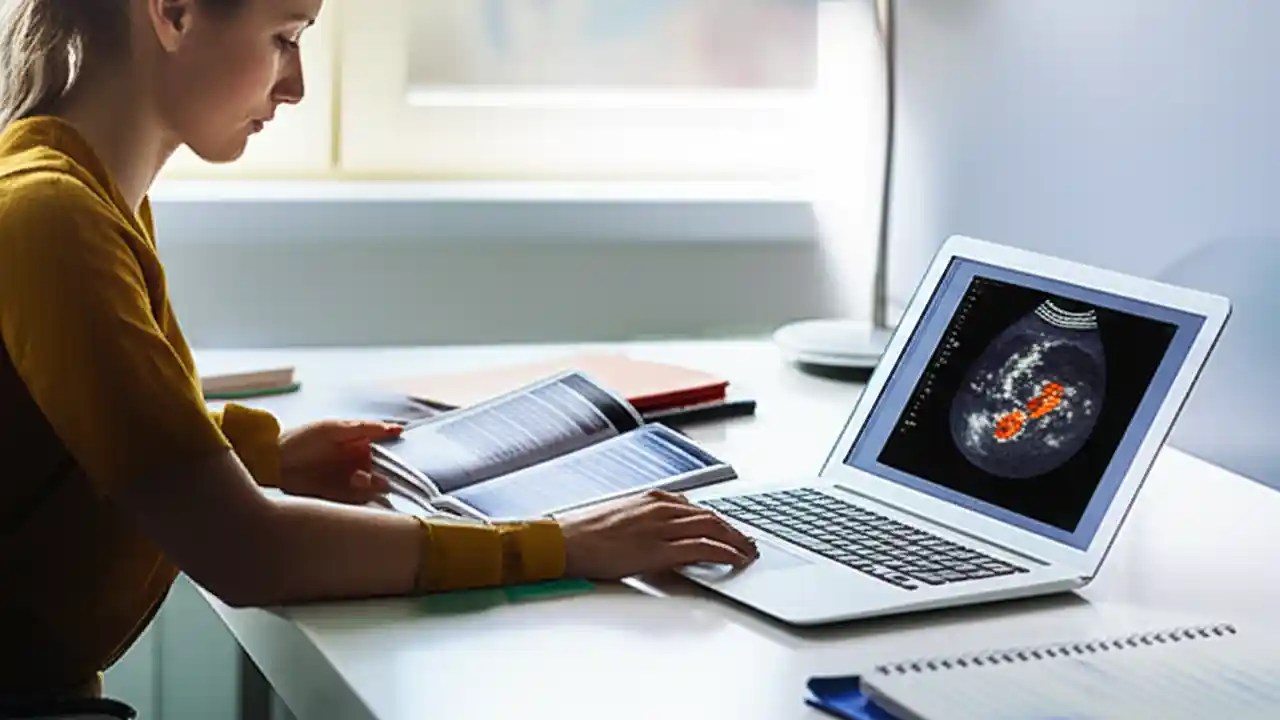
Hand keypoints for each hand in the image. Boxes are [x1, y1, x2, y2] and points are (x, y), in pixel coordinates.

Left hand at [277, 420, 402, 504]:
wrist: (271, 463)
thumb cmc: (301, 440)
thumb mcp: (333, 430)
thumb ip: (363, 429)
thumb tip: (395, 428)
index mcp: (352, 441)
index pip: (378, 443)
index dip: (388, 443)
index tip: (398, 440)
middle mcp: (351, 460)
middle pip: (376, 468)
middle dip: (375, 471)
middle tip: (362, 473)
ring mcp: (344, 479)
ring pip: (369, 485)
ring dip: (369, 484)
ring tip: (356, 480)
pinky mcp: (336, 496)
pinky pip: (356, 499)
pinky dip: (359, 496)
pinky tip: (353, 490)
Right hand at [558, 490, 758, 579]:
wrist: (564, 541)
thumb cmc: (585, 533)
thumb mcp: (621, 517)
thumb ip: (645, 520)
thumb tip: (662, 532)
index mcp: (652, 498)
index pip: (696, 507)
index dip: (717, 520)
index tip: (729, 529)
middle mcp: (661, 507)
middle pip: (710, 515)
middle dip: (734, 529)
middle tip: (748, 542)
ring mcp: (661, 526)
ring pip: (712, 527)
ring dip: (736, 540)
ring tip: (748, 552)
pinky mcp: (659, 549)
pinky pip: (702, 547)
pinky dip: (724, 552)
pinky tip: (735, 559)